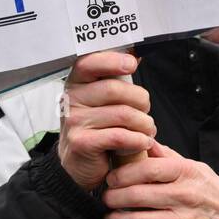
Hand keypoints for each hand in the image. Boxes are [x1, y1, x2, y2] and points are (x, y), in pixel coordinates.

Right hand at [57, 51, 156, 191]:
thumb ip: (116, 78)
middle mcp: (72, 100)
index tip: (131, 63)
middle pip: (115, 89)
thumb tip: (135, 54)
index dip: (111, 61)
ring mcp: (74, 121)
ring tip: (147, 130)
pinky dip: (138, 139)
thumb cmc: (97, 129)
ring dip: (144, 123)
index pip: (89, 63)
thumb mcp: (103, 100)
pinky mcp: (81, 143)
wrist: (80, 164)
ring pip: (123, 114)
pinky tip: (142, 142)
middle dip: (140, 100)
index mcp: (76, 83)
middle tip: (146, 110)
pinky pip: (120, 136)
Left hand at [102, 141, 218, 218]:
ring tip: (111, 217)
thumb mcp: (194, 167)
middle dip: (114, 197)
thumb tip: (143, 140)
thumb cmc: (212, 191)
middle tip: (107, 198)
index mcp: (185, 173)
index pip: (147, 170)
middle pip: (137, 196)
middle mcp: (184, 196)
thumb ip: (166, 156)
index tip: (112, 178)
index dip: (123, 174)